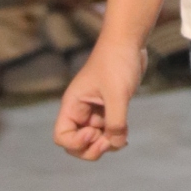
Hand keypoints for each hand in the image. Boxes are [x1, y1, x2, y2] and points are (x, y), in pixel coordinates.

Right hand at [53, 39, 147, 159]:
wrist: (129, 41)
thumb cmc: (117, 62)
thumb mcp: (117, 94)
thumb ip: (115, 123)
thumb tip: (116, 144)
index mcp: (73, 104)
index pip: (62, 137)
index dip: (76, 143)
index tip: (94, 130)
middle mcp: (81, 109)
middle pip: (76, 145)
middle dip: (91, 149)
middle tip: (109, 142)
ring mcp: (95, 110)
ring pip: (94, 141)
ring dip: (106, 144)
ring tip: (122, 136)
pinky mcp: (109, 108)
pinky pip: (107, 132)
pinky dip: (115, 137)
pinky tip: (126, 134)